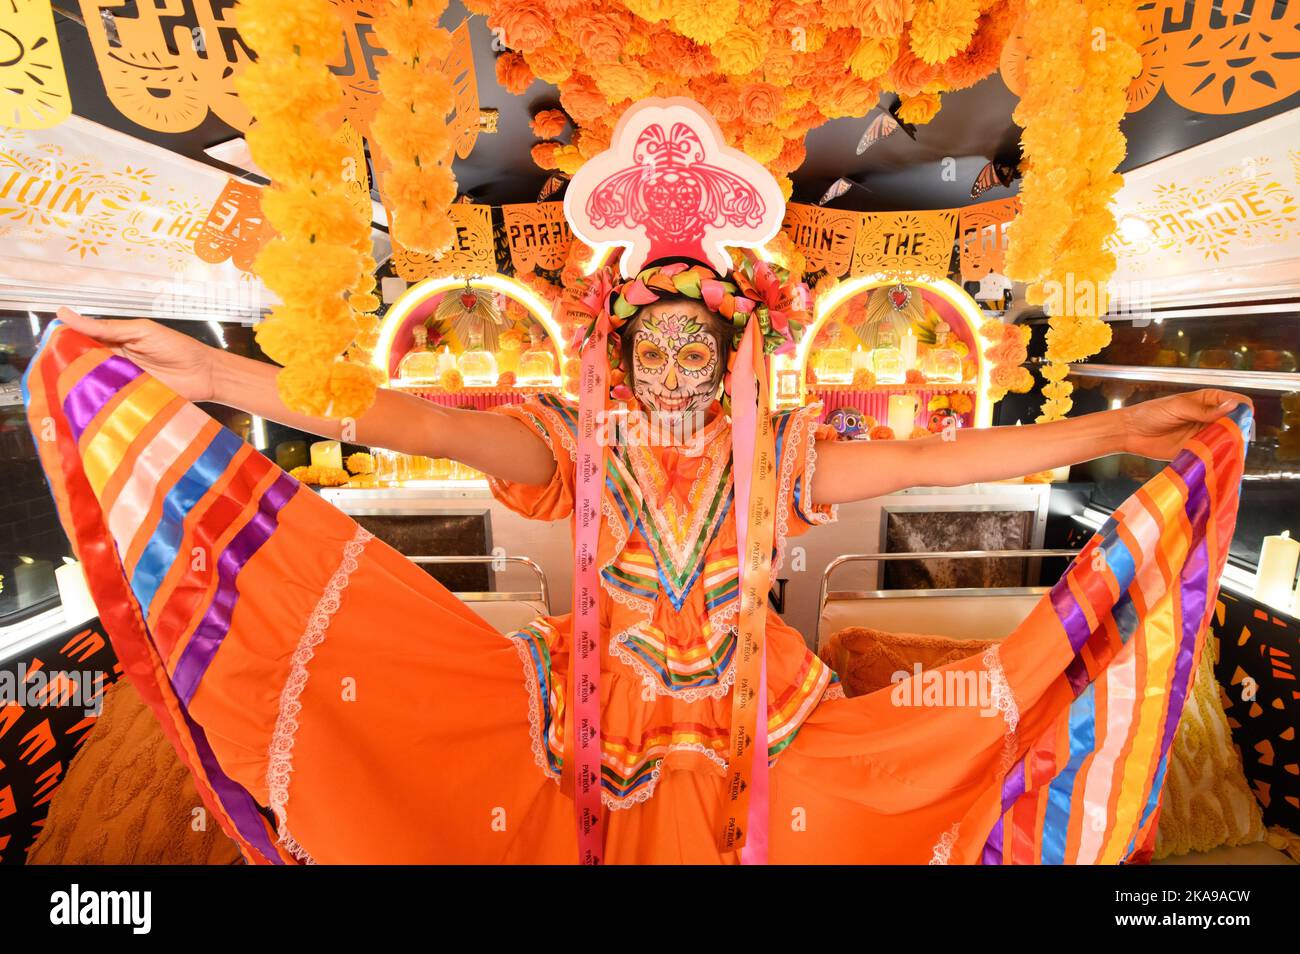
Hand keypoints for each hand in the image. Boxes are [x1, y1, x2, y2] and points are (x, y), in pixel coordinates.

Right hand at [55, 307, 218, 402]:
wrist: (205, 374)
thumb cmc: (177, 348)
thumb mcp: (139, 331)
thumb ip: (105, 327)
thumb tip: (65, 313)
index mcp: (114, 341)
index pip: (82, 341)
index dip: (64, 344)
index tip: (47, 347)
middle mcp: (114, 362)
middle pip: (84, 365)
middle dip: (69, 368)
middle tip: (52, 371)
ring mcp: (121, 382)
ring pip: (94, 384)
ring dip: (83, 386)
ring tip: (65, 388)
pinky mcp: (130, 400)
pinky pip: (110, 401)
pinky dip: (99, 401)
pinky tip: (87, 403)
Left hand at [1121, 389, 1251, 459]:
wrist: (1131, 432)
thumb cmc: (1152, 413)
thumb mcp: (1179, 407)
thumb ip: (1204, 410)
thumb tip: (1233, 406)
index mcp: (1209, 400)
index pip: (1238, 402)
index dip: (1243, 410)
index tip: (1239, 420)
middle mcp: (1211, 417)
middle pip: (1237, 423)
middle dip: (1238, 431)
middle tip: (1232, 438)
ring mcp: (1206, 435)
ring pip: (1228, 440)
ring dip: (1230, 445)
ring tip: (1223, 448)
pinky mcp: (1198, 451)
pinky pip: (1214, 454)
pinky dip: (1218, 456)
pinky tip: (1217, 458)